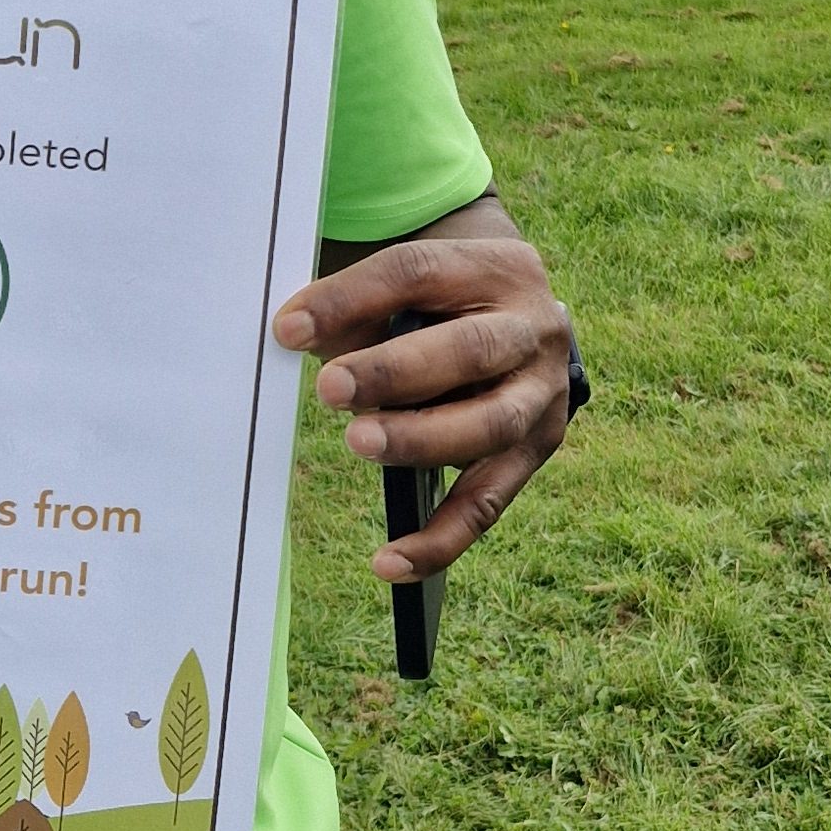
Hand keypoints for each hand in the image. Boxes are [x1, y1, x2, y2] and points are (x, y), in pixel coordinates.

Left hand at [272, 194, 574, 580]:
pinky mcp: (536, 454)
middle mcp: (534, 329)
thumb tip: (292, 336)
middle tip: (331, 388)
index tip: (287, 329)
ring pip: (489, 424)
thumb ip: (357, 311)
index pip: (418, 273)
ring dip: (421, 439)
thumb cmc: (442, 306)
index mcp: (497, 268)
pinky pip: (487, 504)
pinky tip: (389, 562)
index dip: (350, 299)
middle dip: (398, 371)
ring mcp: (543, 396)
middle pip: (471, 348)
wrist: (521, 322)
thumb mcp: (408, 291)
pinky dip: (439, 539)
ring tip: (359, 443)